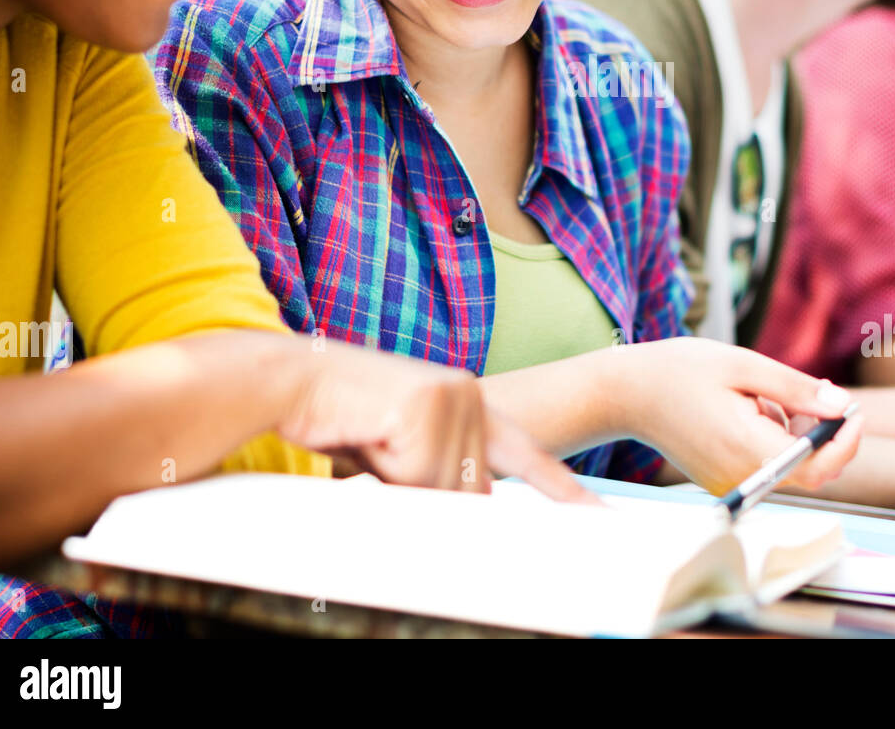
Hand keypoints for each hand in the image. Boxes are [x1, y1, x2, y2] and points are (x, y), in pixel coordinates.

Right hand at [277, 339, 598, 503]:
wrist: (295, 379)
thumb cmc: (344, 418)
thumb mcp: (405, 449)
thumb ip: (443, 471)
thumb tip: (473, 504)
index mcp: (473, 404)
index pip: (525, 454)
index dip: (560, 488)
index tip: (599, 515)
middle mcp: (472, 396)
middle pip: (470, 489)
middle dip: (422, 489)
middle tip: (381, 451)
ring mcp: (453, 396)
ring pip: (442, 486)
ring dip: (399, 480)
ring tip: (372, 440)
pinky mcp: (427, 403)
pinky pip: (415, 474)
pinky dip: (384, 467)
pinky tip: (367, 432)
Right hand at [613, 338, 862, 494]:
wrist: (625, 393)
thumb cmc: (680, 370)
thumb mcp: (742, 365)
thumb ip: (795, 388)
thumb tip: (842, 406)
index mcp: (749, 447)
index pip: (819, 466)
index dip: (846, 442)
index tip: (854, 409)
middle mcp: (741, 475)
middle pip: (807, 469)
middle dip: (820, 430)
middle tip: (812, 388)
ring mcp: (729, 481)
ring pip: (787, 464)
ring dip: (791, 429)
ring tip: (757, 391)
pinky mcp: (721, 478)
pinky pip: (764, 464)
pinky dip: (771, 437)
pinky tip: (744, 407)